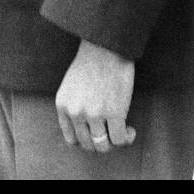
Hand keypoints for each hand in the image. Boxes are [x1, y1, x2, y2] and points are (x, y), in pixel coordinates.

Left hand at [54, 39, 136, 153]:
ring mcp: (94, 114)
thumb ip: (74, 107)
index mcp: (62, 105)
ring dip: (113, 143)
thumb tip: (87, 130)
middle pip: (88, 145)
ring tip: (122, 131)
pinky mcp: (114, 113)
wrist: (105, 47)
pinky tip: (130, 129)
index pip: (71, 139)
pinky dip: (127, 138)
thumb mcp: (71, 86)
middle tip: (111, 133)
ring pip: (103, 146)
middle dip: (101, 143)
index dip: (86, 141)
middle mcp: (75, 112)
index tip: (97, 135)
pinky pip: (120, 140)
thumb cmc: (91, 63)